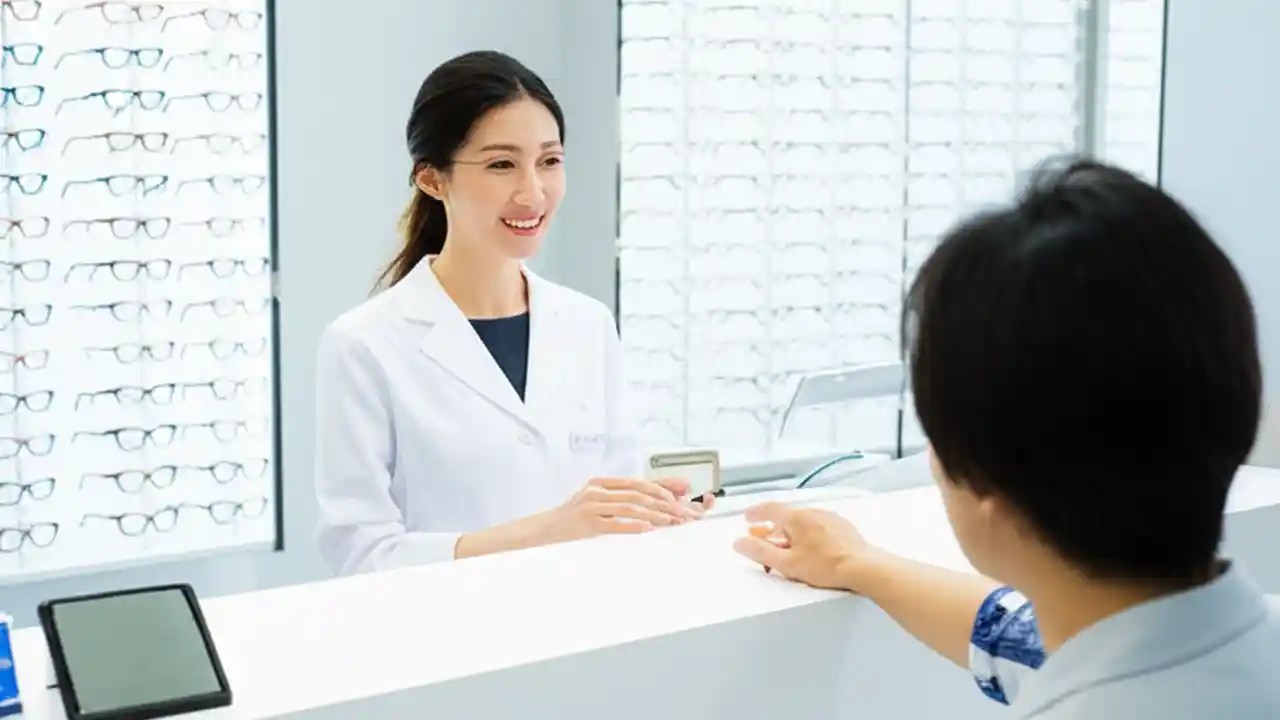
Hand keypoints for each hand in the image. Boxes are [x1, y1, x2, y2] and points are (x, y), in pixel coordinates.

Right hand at [535, 476, 704, 543]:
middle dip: (663, 501)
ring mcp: (591, 505)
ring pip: (629, 506)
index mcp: (601, 482)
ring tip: (670, 520)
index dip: (662, 485)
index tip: (683, 490)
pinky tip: (647, 528)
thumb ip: (618, 499)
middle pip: (637, 493)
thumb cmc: (571, 517)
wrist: (543, 528)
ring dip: (653, 514)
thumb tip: (650, 502)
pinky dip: (633, 525)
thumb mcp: (594, 501)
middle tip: (682, 509)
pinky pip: (614, 523)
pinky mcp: (586, 522)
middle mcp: (596, 490)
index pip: (637, 482)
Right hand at [732, 502, 880, 592]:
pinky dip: (808, 534)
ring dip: (791, 532)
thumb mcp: (787, 564)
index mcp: (797, 518)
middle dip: (773, 528)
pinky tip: (811, 549)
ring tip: (788, 548)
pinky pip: (818, 526)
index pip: (770, 509)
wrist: (863, 567)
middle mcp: (813, 512)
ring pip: (804, 522)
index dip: (756, 513)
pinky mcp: (843, 527)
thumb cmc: (824, 566)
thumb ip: (761, 552)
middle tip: (764, 539)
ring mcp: (830, 518)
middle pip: (787, 517)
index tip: (747, 518)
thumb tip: (739, 543)